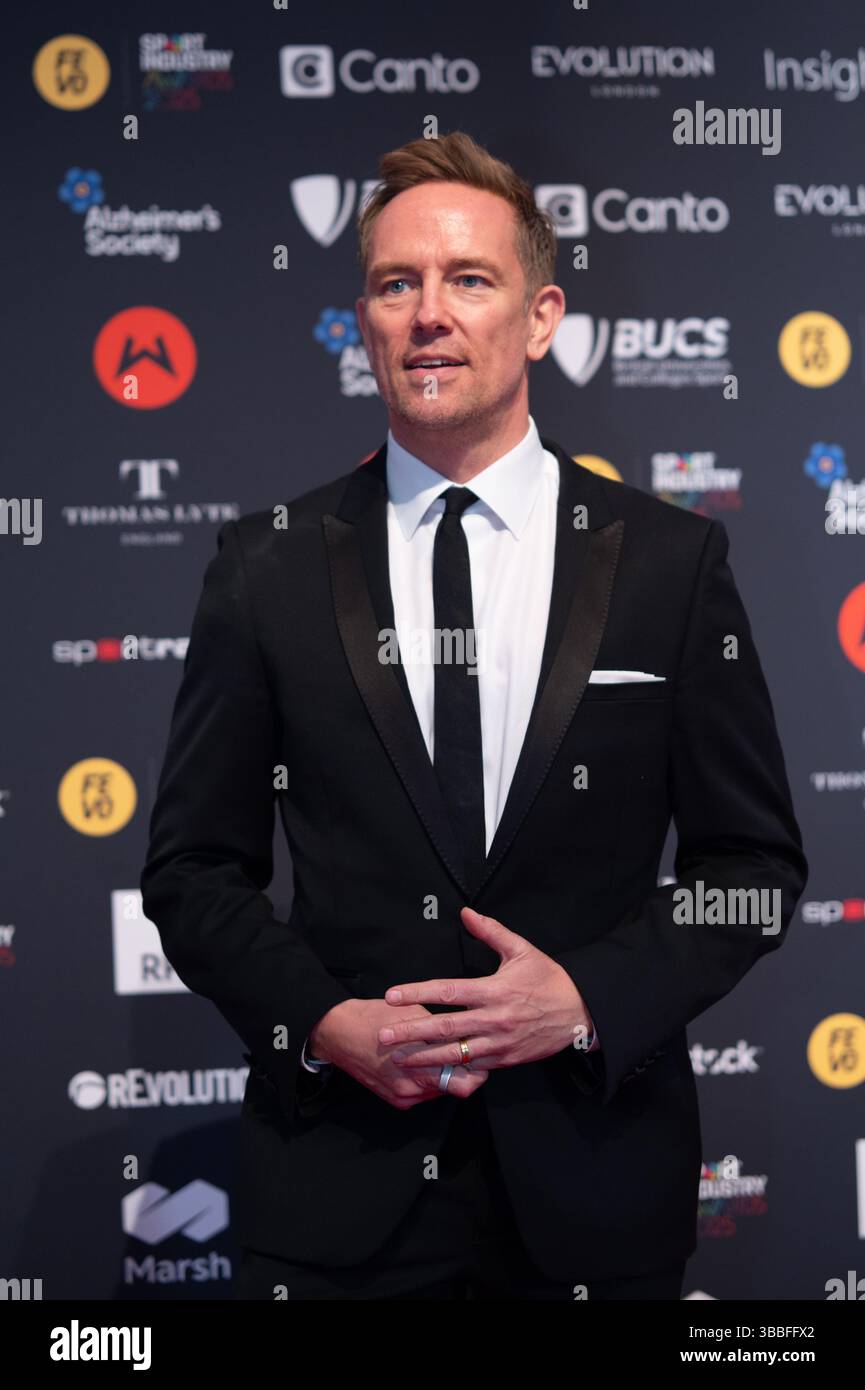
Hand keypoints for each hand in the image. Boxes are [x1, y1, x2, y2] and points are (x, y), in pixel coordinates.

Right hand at [310, 996, 489, 1109]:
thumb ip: (440, 1030)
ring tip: (445, 1053)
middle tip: (468, 1054)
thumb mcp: (413, 1016)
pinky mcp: (395, 1099)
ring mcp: (402, 1097)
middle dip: (464, 1073)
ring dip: (445, 1075)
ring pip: (439, 1090)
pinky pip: (423, 1093)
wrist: (337, 1033)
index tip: (481, 1055)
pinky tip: (425, 1061)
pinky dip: (429, 1079)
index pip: (463, 1083)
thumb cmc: (374, 1018)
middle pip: (454, 1089)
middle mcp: (411, 1088)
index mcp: (418, 1066)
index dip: (477, 1070)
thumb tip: (465, 1031)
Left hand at [377, 908, 592, 1071]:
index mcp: (494, 989)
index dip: (418, 992)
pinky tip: (431, 1070)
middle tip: (384, 1035)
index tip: (392, 995)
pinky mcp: (506, 1060)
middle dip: (411, 1031)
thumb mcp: (522, 950)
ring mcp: (499, 1043)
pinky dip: (452, 1069)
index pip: (448, 991)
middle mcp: (494, 1018)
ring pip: (456, 1053)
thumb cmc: (549, 979)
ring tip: (398, 1057)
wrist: (580, 1012)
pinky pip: (474, 1067)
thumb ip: (491, 932)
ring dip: (424, 1056)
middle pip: (445, 1027)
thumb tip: (466, 912)